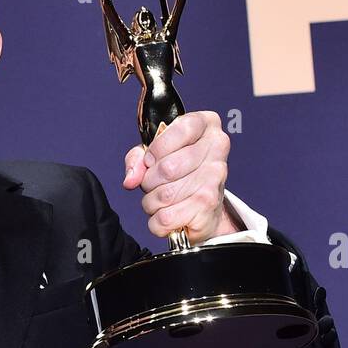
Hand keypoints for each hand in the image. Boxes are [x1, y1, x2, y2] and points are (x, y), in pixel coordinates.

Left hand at [121, 110, 238, 243]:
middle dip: (149, 181)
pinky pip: (165, 217)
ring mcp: (215, 178)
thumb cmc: (180, 173)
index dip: (157, 149)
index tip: (151, 160)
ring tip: (161, 200)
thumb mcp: (156, 154)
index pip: (180, 130)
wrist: (205, 208)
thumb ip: (138, 158)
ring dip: (151, 202)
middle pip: (167, 168)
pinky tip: (167, 214)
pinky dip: (157, 222)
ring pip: (164, 195)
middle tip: (154, 184)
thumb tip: (131, 180)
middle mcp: (217, 149)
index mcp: (207, 125)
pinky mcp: (208, 206)